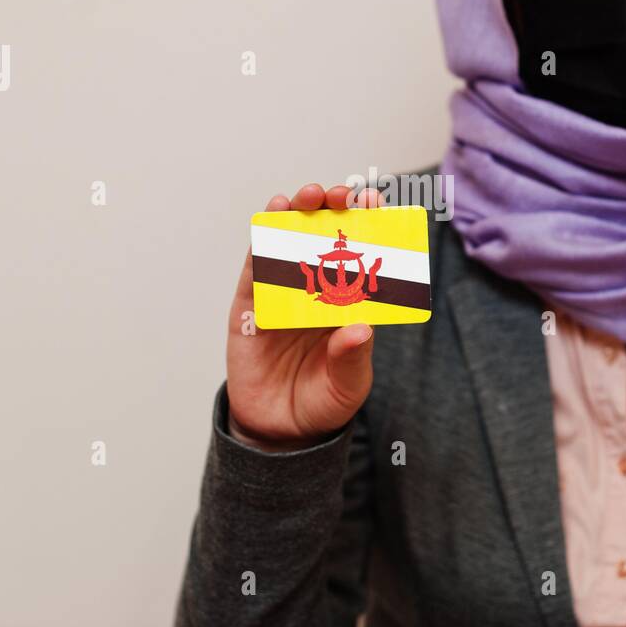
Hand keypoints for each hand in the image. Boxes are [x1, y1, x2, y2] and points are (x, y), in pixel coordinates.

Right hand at [225, 183, 379, 452]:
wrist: (277, 432)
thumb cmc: (321, 403)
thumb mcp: (347, 386)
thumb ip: (352, 358)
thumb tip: (361, 329)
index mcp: (348, 303)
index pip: (360, 254)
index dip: (367, 224)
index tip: (375, 201)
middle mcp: (316, 290)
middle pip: (324, 237)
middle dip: (334, 209)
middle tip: (343, 194)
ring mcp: (282, 294)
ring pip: (289, 242)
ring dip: (297, 213)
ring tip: (308, 196)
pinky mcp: (250, 304)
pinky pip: (256, 266)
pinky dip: (262, 240)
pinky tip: (271, 216)